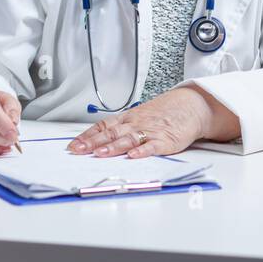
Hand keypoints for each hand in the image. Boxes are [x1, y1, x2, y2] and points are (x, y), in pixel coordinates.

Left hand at [67, 86, 233, 158]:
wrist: (190, 105)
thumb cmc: (163, 113)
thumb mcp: (138, 116)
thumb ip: (121, 128)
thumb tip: (97, 141)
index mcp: (127, 119)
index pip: (102, 127)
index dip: (87, 136)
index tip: (72, 146)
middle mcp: (135, 124)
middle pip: (111, 134)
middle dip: (92, 143)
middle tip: (78, 151)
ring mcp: (150, 132)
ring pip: (128, 139)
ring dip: (113, 147)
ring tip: (100, 154)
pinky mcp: (165, 140)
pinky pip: (152, 146)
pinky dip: (143, 151)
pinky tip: (134, 156)